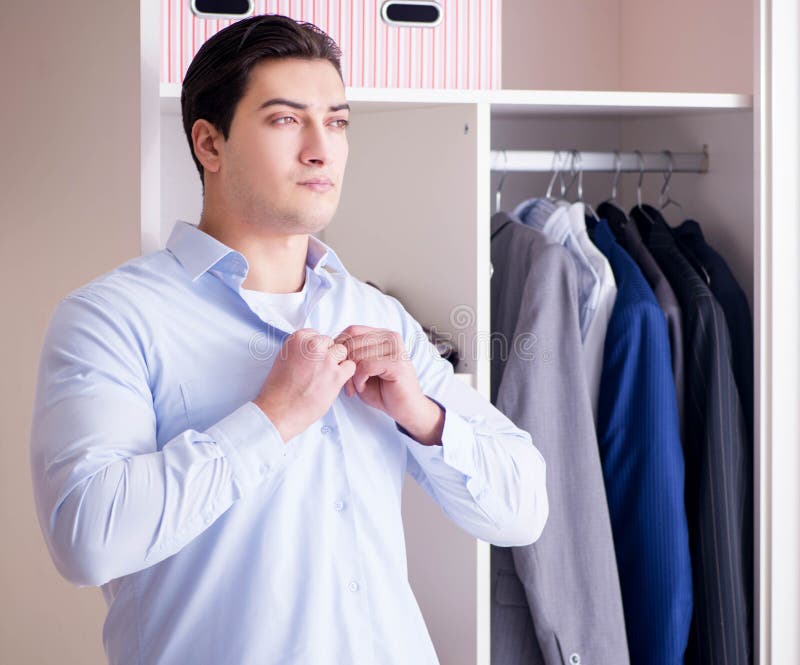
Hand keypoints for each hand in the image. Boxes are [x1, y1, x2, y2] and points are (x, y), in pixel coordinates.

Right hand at [254, 328, 354, 441]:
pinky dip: (345, 374)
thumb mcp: (284, 358)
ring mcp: (325, 360)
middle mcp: (312, 346)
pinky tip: (334, 382)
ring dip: (337, 363)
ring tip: (326, 376)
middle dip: (327, 355)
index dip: (316, 349)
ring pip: (342, 352)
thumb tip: (315, 348)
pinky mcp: (336, 375)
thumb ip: (300, 349)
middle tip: (319, 370)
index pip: (317, 334)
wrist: (280, 410)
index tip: (312, 360)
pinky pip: (350, 366)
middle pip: (330, 342)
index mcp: (297, 339)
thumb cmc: (279, 389)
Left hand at [334, 325, 443, 443]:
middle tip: (346, 383)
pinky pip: (365, 366)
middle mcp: (391, 337)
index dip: (339, 349)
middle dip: (343, 364)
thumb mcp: (362, 367)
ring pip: (357, 354)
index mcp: (382, 334)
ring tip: (356, 386)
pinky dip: (359, 379)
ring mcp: (396, 348)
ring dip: (351, 375)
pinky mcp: (397, 363)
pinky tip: (362, 387)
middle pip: (352, 342)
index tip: (338, 368)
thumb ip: (351, 354)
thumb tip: (332, 347)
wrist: (405, 409)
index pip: (352, 330)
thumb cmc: (382, 390)